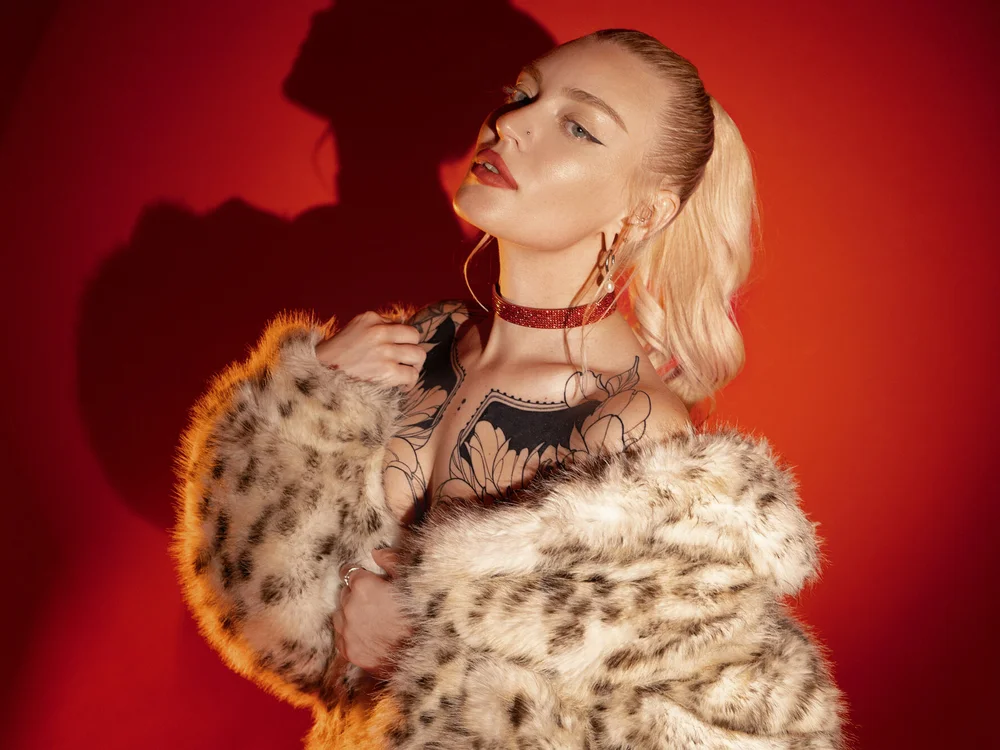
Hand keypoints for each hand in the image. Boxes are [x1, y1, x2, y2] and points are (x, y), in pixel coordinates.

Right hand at [315, 311, 424, 388]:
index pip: (402, 325)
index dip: (404, 340)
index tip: (399, 350)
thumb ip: (376, 328)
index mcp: (371, 318)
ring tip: (406, 373)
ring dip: (415, 366)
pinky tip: (402, 385)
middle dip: (413, 351)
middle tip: (407, 362)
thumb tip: (401, 333)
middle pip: (415, 337)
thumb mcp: (354, 329)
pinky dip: (409, 382)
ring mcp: (384, 351)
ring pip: (418, 355)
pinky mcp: (387, 371)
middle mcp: (379, 332)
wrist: (319, 374)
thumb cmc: (337, 355)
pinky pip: (412, 375)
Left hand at [332, 548, 410, 678]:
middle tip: (375, 602)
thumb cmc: (420, 615)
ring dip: (351, 614)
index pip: (348, 571)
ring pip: (340, 615)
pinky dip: (350, 635)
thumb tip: (375, 552)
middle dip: (356, 595)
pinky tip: (368, 636)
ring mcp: (347, 629)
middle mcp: (349, 606)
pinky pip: (341, 637)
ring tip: (372, 620)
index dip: (358, 574)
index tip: (364, 577)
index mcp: (363, 585)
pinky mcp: (348, 650)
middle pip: (345, 593)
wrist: (421, 653)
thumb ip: (391, 561)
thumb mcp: (411, 581)